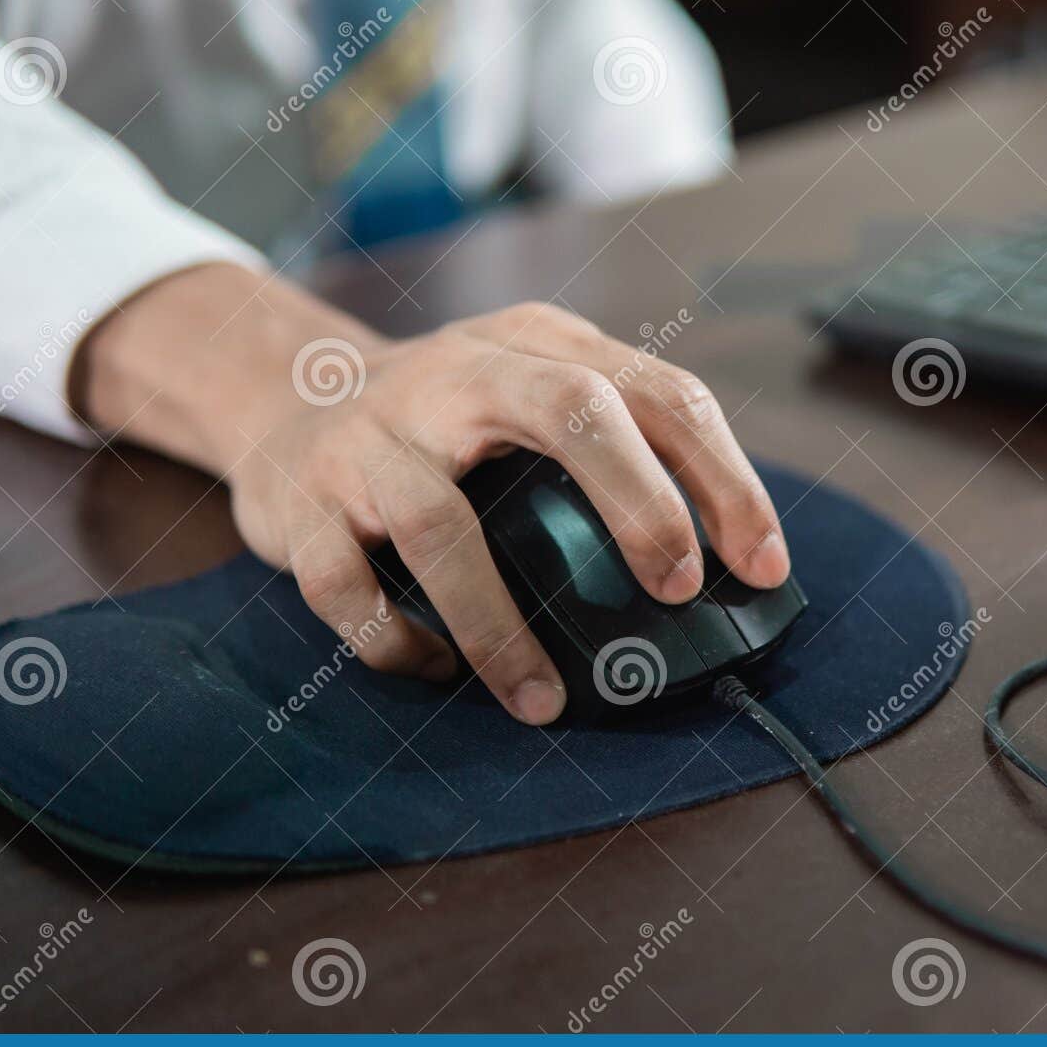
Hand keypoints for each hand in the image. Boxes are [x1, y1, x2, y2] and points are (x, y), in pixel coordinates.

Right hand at [76, 265, 789, 723]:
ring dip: (499, 627)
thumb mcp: (531, 395)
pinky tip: (435, 668)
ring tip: (544, 699)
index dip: (725, 479)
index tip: (763, 563)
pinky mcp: (300, 501)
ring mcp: (372, 435)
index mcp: (539, 347)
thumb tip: (722, 570)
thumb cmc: (445, 424)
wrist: (283, 398)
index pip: (661, 394)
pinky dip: (396, 640)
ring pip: (441, 524)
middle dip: (640, 503)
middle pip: (570, 411)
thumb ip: (612, 450)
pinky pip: (346, 587)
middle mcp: (459, 374)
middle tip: (679, 589)